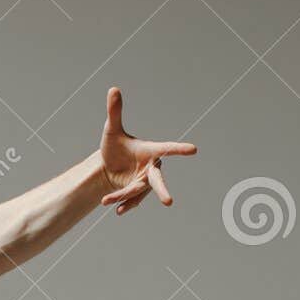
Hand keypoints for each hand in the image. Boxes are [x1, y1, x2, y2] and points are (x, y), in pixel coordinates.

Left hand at [98, 87, 196, 214]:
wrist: (106, 167)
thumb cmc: (113, 146)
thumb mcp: (111, 130)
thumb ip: (115, 112)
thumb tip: (113, 89)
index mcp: (150, 150)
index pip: (166, 148)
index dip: (179, 149)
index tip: (194, 150)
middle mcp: (150, 168)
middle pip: (158, 181)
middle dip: (162, 191)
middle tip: (169, 202)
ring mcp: (144, 182)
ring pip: (137, 192)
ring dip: (124, 196)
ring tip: (107, 201)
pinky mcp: (136, 193)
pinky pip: (132, 200)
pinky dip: (124, 203)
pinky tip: (118, 210)